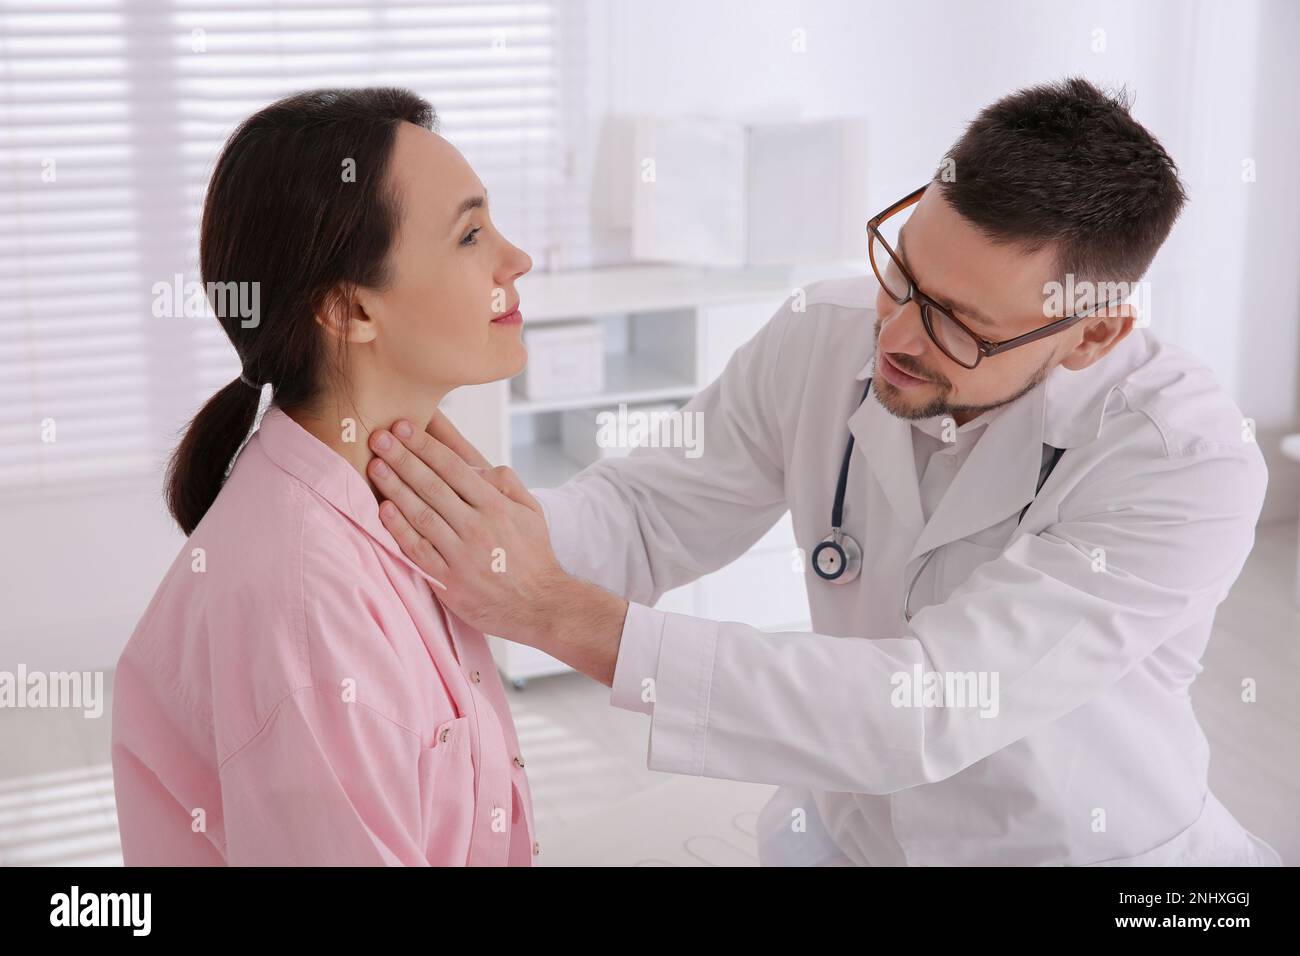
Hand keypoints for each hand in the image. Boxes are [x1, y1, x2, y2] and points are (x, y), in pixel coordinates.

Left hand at [367, 415, 566, 648]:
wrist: (540, 606)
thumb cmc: (534, 557)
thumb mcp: (532, 513)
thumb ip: (508, 484)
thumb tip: (481, 466)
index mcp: (496, 507)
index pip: (454, 468)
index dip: (425, 445)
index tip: (403, 428)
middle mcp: (477, 527)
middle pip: (432, 485)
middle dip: (402, 458)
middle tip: (378, 437)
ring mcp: (461, 555)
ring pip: (421, 514)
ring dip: (395, 488)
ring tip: (375, 466)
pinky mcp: (449, 581)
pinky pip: (417, 550)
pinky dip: (399, 529)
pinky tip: (383, 510)